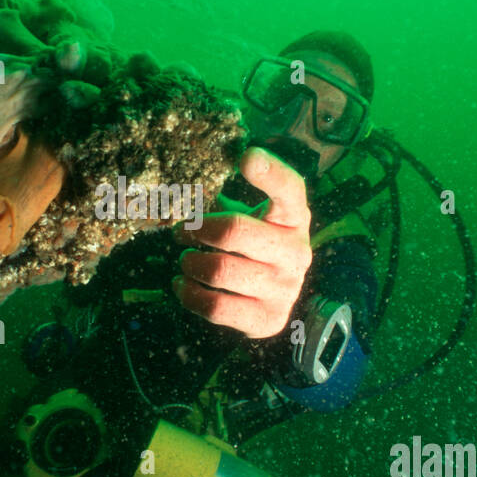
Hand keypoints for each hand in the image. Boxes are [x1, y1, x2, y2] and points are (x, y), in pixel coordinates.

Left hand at [172, 146, 311, 338]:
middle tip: (180, 232)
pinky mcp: (268, 319)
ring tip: (185, 260)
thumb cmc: (254, 246)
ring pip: (219, 270)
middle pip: (235, 231)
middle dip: (196, 229)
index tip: (246, 157)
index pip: (290, 189)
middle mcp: (296, 251)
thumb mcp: (251, 217)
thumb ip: (226, 200)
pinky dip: (189, 294)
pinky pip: (216, 307)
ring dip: (190, 262)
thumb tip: (181, 187)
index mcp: (294, 218)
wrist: (272, 300)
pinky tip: (182, 285)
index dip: (270, 172)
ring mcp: (285, 288)